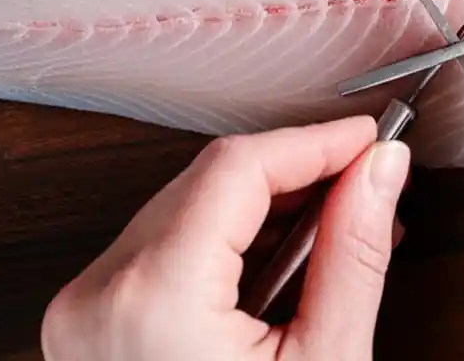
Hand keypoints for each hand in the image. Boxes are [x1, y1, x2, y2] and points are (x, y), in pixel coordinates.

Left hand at [41, 115, 407, 360]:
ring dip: (265, 206)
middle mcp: (99, 294)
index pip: (239, 167)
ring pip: (185, 208)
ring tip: (339, 227)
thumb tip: (380, 172)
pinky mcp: (89, 324)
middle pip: (209, 180)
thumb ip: (355, 253)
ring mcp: (83, 311)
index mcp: (153, 297)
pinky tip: (285, 259)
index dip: (314, 141)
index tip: (367, 138)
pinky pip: (163, 248)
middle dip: (296, 172)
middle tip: (366, 179)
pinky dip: (227, 242)